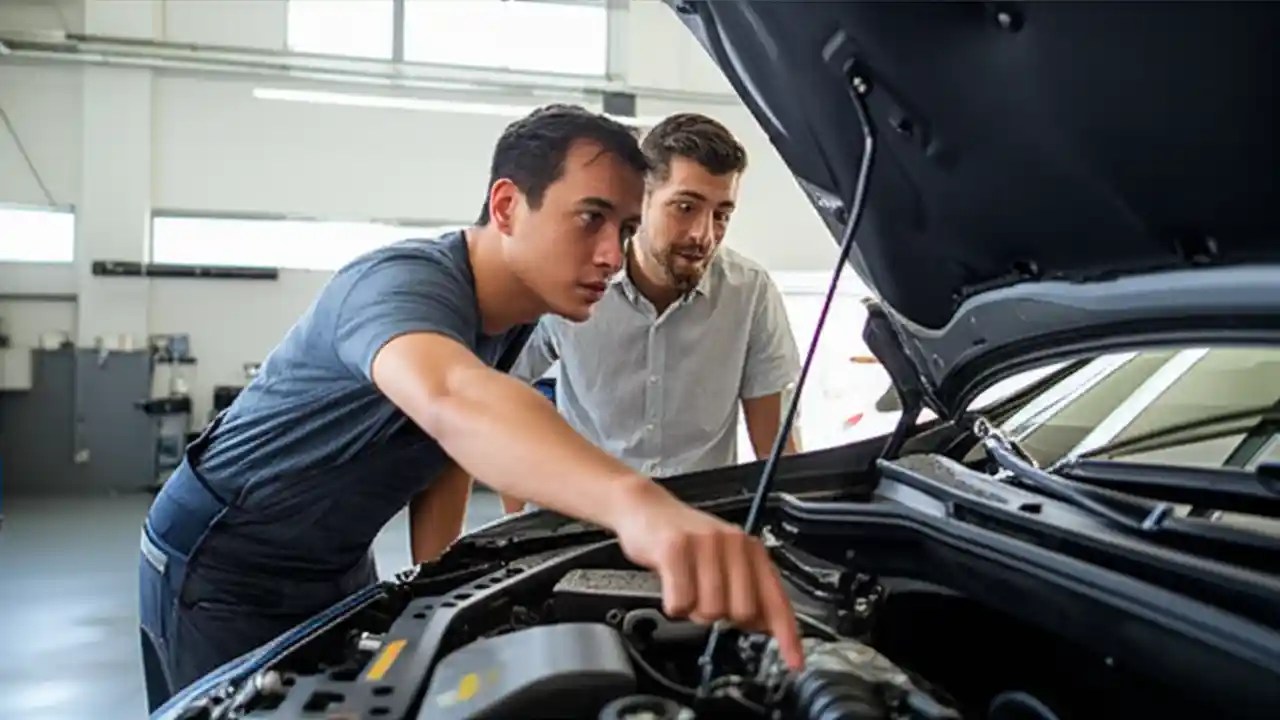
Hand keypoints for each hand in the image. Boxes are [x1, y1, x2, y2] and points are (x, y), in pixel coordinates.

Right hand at [613, 482, 804, 669]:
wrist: (645, 508)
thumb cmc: (686, 540)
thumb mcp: (725, 560)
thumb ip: (748, 589)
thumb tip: (766, 625)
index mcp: (751, 550)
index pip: (776, 599)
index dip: (787, 635)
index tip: (794, 662)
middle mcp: (734, 544)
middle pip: (742, 612)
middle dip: (721, 615)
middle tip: (703, 594)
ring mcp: (705, 545)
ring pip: (711, 611)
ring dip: (693, 609)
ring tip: (685, 585)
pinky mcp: (675, 548)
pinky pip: (681, 603)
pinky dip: (673, 604)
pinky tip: (670, 585)